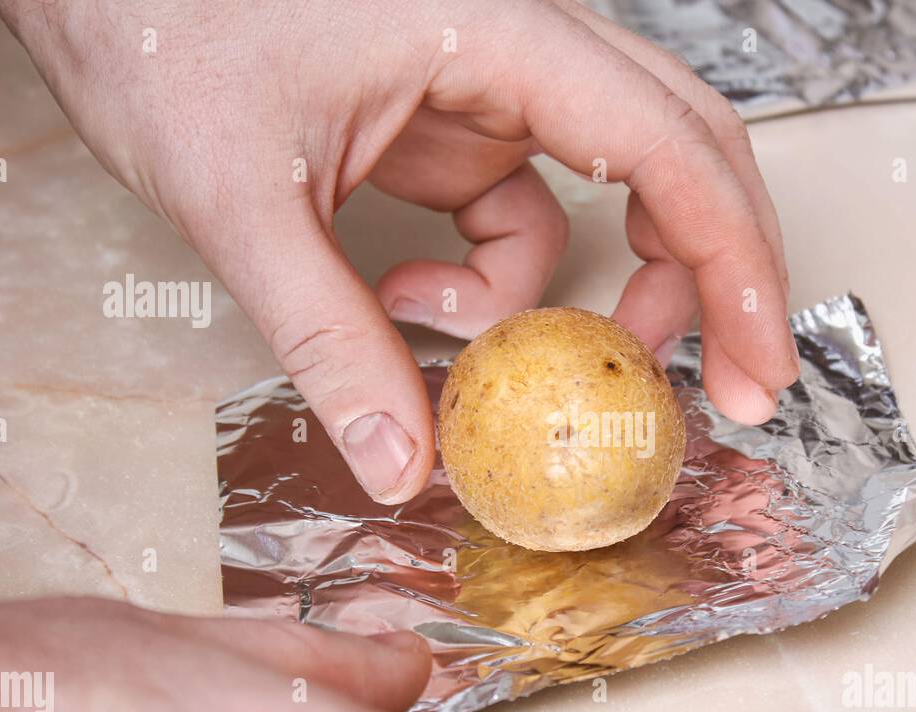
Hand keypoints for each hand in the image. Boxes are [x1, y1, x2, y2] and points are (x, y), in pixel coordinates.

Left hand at [0, 0, 797, 503]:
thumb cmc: (155, 17)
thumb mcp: (237, 193)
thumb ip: (327, 334)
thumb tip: (402, 463)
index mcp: (497, 30)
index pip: (671, 147)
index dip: (738, 265)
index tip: (761, 369)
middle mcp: (519, 46)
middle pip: (682, 156)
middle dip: (712, 277)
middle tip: (730, 387)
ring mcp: (490, 84)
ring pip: (604, 193)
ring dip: (583, 292)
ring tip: (510, 359)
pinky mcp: (452, 121)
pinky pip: (520, 215)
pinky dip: (497, 283)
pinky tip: (416, 301)